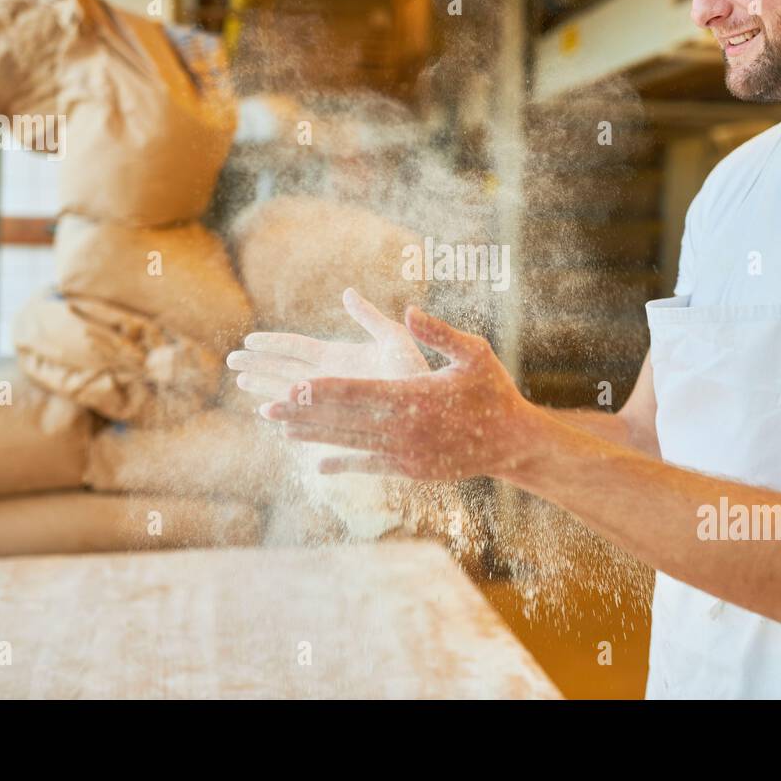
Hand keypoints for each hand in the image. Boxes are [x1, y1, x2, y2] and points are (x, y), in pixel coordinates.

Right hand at [227, 287, 428, 403]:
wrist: (430, 407)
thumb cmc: (415, 370)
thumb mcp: (392, 338)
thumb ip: (369, 317)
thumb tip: (347, 292)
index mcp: (338, 355)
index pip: (297, 347)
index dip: (272, 343)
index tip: (248, 340)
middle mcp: (329, 378)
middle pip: (285, 370)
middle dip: (258, 366)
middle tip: (230, 362)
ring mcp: (331, 400)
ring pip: (289, 394)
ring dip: (265, 389)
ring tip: (241, 385)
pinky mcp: (337, 421)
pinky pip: (305, 418)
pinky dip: (286, 415)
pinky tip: (269, 414)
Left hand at [258, 305, 545, 481]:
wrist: (512, 441)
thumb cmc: (492, 390)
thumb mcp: (473, 353)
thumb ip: (439, 332)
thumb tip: (408, 310)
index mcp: (416, 397)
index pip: (361, 392)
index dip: (325, 391)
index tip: (294, 386)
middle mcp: (406, 429)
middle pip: (345, 420)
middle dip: (304, 414)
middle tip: (267, 409)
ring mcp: (406, 454)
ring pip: (350, 444)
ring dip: (313, 436)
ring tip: (280, 430)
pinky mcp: (409, 470)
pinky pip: (368, 466)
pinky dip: (342, 463)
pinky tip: (316, 465)